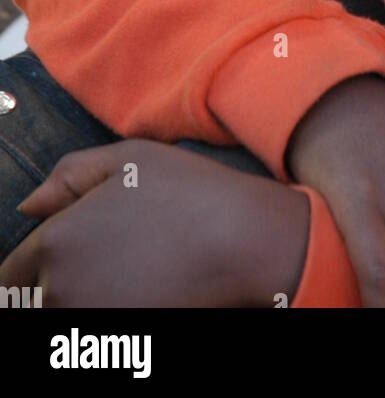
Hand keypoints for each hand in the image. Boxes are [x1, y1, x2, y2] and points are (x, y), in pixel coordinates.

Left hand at [0, 139, 309, 307]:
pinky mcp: (118, 343)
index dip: (30, 268)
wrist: (241, 242)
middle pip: (40, 297)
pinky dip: (111, 314)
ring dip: (87, 299)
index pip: (12, 274)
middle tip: (115, 254)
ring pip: (69, 314)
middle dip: (65, 279)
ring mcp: (90, 323)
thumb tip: (28, 207)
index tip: (62, 260)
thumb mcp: (127, 159)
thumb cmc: (188, 192)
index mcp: (58, 241)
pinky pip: (96, 332)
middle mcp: (63, 290)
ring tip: (133, 271)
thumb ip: (68, 177)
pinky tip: (145, 288)